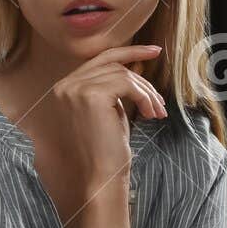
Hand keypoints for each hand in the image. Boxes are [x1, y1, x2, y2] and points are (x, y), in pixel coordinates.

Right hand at [44, 44, 167, 200]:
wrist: (102, 176)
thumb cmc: (107, 149)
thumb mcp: (112, 110)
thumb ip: (117, 86)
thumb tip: (137, 64)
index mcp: (65, 88)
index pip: (100, 59)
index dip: (129, 52)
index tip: (154, 51)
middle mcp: (65, 85)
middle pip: (113, 64)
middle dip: (142, 80)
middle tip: (160, 100)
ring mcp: (75, 89)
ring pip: (123, 74)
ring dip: (146, 92)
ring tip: (156, 112)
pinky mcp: (90, 96)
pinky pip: (127, 84)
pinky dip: (144, 97)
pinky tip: (150, 114)